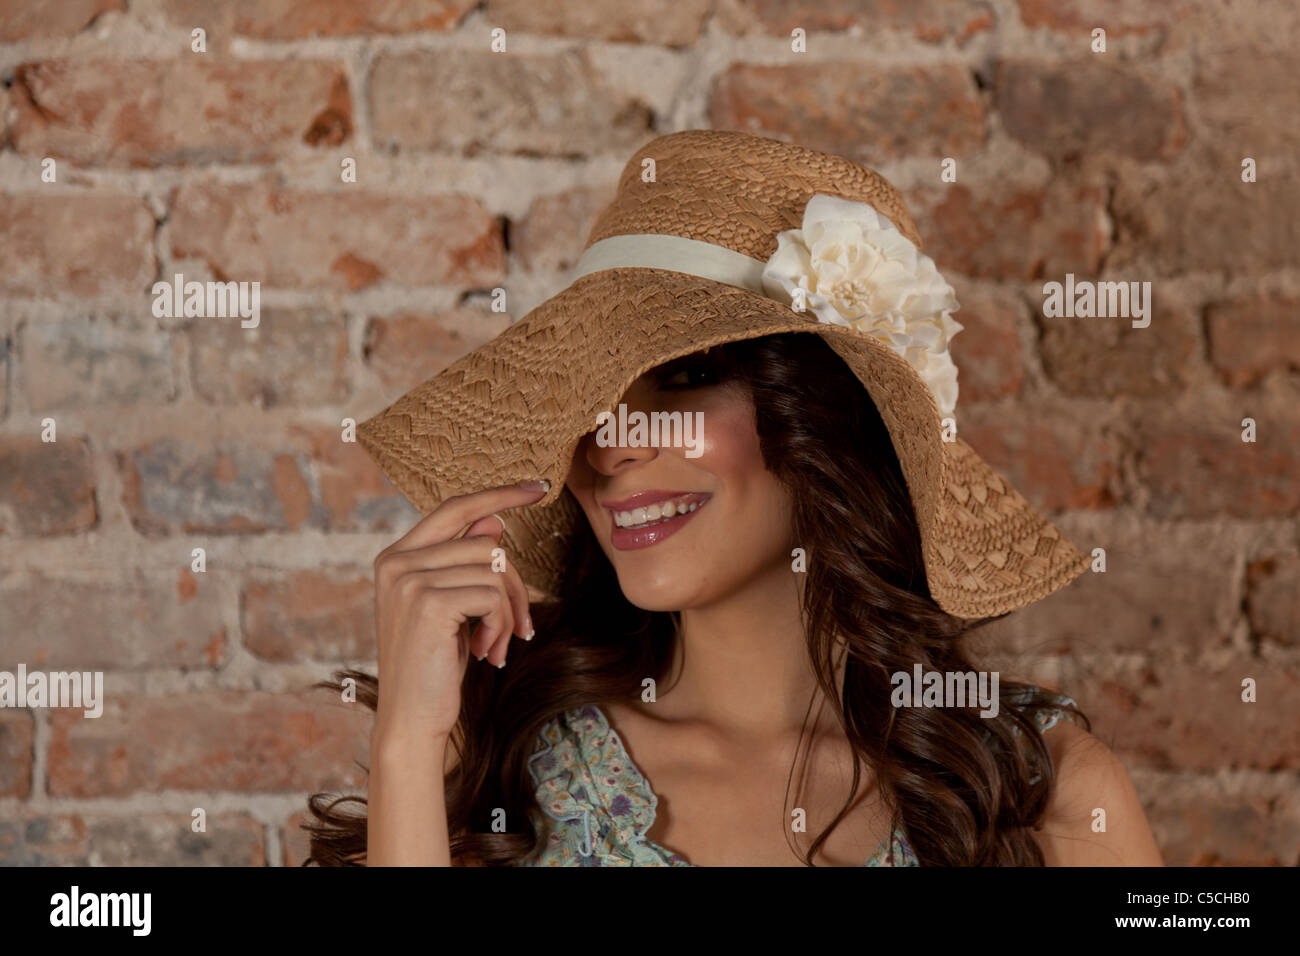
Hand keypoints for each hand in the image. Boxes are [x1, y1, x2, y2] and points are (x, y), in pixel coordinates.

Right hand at [370, 481, 545, 744]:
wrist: (412, 719)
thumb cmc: (434, 665)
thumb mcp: (454, 608)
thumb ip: (465, 564)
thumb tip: (493, 522)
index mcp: (396, 557)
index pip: (454, 508)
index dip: (498, 495)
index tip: (539, 487)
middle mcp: (397, 562)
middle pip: (487, 544)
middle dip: (515, 586)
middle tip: (519, 628)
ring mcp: (409, 580)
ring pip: (495, 569)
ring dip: (509, 611)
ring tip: (497, 645)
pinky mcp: (428, 602)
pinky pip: (493, 595)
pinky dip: (502, 624)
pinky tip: (488, 652)